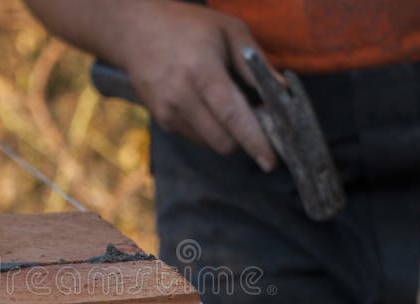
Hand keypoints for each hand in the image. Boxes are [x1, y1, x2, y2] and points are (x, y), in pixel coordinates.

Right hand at [119, 1, 275, 169]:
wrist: (136, 32)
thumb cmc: (187, 26)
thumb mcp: (228, 30)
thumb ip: (256, 62)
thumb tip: (283, 91)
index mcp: (201, 71)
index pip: (232, 114)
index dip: (254, 140)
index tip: (271, 160)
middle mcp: (182, 97)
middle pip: (224, 141)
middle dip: (246, 140)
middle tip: (257, 121)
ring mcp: (169, 113)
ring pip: (211, 144)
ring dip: (228, 135)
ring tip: (230, 108)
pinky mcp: (163, 121)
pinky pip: (197, 138)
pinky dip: (211, 130)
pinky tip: (209, 106)